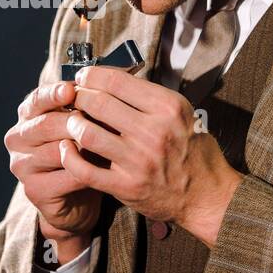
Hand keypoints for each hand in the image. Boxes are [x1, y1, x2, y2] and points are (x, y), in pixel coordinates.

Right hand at [4, 80, 103, 245]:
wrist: (77, 198)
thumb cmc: (83, 154)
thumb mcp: (82, 125)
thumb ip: (86, 108)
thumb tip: (104, 88)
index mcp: (27, 115)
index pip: (38, 99)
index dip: (54, 94)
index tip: (71, 89)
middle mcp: (18, 138)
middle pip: (46, 124)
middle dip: (76, 122)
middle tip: (103, 121)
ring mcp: (22, 165)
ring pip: (56, 151)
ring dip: (85, 149)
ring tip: (109, 146)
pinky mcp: (34, 190)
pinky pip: (65, 177)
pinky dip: (87, 173)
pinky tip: (103, 171)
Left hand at [60, 66, 243, 248]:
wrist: (206, 196)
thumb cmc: (193, 152)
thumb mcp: (182, 115)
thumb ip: (150, 98)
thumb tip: (113, 79)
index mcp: (168, 108)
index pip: (117, 81)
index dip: (92, 75)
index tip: (84, 77)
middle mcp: (153, 132)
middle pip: (98, 103)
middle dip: (79, 96)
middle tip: (73, 97)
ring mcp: (138, 161)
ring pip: (87, 133)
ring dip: (73, 124)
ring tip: (73, 121)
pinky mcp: (126, 186)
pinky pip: (85, 169)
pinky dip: (70, 157)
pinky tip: (67, 148)